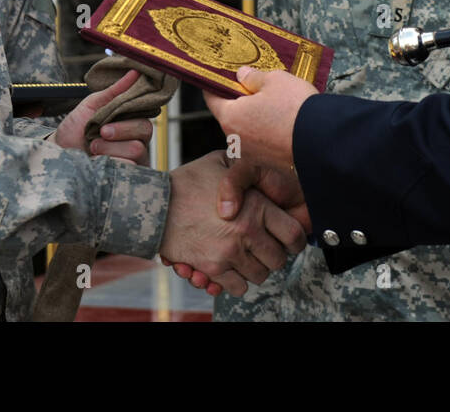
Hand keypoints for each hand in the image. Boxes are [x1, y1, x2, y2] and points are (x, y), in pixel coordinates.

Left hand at [53, 70, 152, 162]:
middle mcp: (137, 138)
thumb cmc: (75, 130)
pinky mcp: (130, 176)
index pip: (146, 112)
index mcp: (130, 119)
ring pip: (137, 149)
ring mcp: (135, 159)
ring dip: (110, 148)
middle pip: (145, 130)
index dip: (131, 114)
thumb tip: (135, 72)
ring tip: (93, 149)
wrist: (59, 156)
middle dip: (120, 130)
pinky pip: (129, 167)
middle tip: (100, 132)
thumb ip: (114, 91)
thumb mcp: (92, 106)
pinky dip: (110, 162)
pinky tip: (97, 163)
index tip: (111, 116)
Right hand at [160, 151, 306, 295]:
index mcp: (256, 206)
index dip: (295, 241)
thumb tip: (257, 166)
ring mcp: (231, 252)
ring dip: (255, 269)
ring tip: (246, 258)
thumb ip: (242, 167)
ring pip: (260, 275)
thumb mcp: (219, 162)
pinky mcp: (213, 268)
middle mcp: (247, 231)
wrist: (154, 204)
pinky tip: (231, 269)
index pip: (294, 235)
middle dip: (273, 256)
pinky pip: (238, 287)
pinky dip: (237, 282)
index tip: (289, 241)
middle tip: (264, 249)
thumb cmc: (187, 181)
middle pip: (279, 259)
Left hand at [204, 66, 316, 169]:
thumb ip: (253, 77)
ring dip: (257, 117)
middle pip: (232, 115)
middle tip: (255, 86)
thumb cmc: (295, 109)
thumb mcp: (275, 80)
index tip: (218, 77)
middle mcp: (236, 140)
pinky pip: (263, 142)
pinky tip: (285, 120)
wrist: (323, 142)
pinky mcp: (270, 162)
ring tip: (276, 103)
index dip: (215, 85)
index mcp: (230, 117)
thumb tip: (243, 75)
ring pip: (249, 129)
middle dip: (241, 101)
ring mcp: (253, 154)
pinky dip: (269, 131)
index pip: (212, 99)